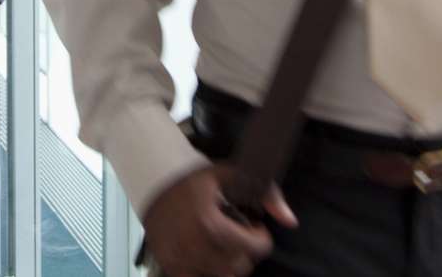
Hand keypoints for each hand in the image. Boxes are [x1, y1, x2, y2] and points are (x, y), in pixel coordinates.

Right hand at [141, 164, 295, 276]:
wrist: (151, 182)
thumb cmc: (192, 179)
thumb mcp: (229, 175)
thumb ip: (266, 193)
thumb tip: (290, 220)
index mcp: (210, 224)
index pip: (254, 249)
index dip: (261, 238)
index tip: (255, 228)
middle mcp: (195, 247)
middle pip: (239, 268)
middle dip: (245, 253)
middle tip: (238, 236)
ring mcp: (180, 260)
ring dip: (228, 265)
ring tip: (222, 245)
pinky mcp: (170, 267)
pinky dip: (209, 272)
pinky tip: (208, 256)